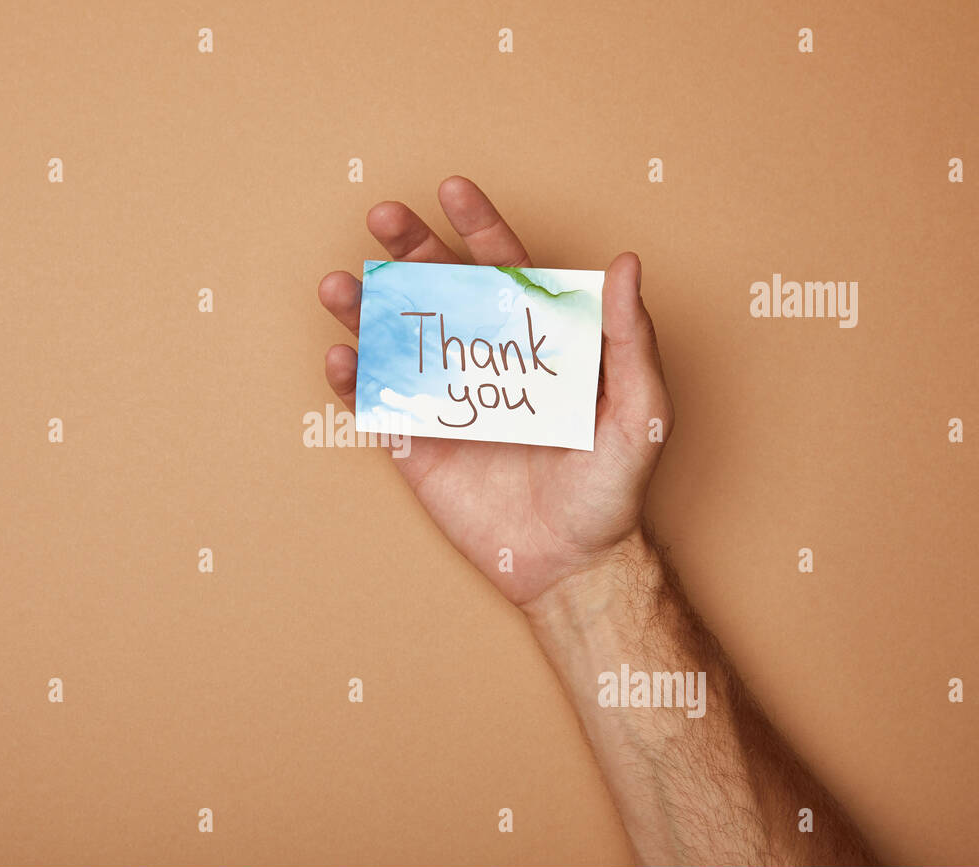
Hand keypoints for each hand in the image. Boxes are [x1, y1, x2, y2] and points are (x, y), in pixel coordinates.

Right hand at [317, 176, 673, 609]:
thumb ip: (629, 339)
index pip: (505, 271)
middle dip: (411, 251)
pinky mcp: (419, 446)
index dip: (479, 228)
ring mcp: (449, 401)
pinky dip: (355, 383)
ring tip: (338, 285)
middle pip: (441, 292)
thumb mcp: (640, 410)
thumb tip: (626, 264)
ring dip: (367, 310)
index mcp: (536, 343)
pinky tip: (341, 357)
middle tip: (383, 216)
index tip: (453, 191)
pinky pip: (380, 406)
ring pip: (400, 342)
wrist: (572, 563)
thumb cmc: (613, 487)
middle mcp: (487, 362)